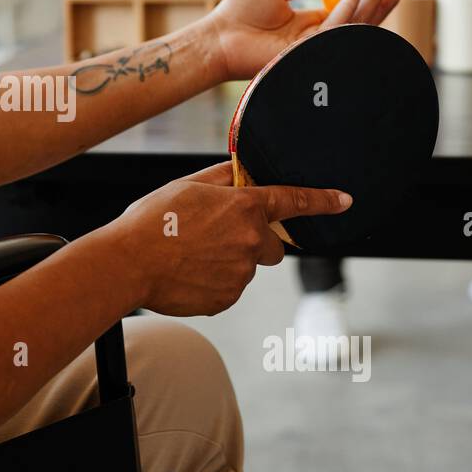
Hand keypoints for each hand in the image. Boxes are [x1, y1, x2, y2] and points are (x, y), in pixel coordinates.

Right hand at [110, 162, 350, 317]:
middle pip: (272, 245)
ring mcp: (240, 274)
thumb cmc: (151, 221)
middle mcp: (249, 241)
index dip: (322, 200)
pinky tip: (188, 273)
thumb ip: (223, 178)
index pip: (293, 201)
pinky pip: (230, 288)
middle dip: (254, 241)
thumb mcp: (187, 186)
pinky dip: (215, 281)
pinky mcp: (227, 298)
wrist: (128, 264)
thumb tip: (243, 172)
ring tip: (190, 256)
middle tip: (214, 237)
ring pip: (247, 267)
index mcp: (243, 207)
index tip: (344, 200)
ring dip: (228, 261)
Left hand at [206, 0, 407, 80]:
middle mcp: (313, 40)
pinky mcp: (306, 53)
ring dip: (371, 3)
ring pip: (351, 27)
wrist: (218, 35)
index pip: (344, 13)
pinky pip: (335, 29)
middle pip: (355, 23)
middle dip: (379, 4)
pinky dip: (348, 8)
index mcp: (306, 25)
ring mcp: (311, 49)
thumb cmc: (239, 13)